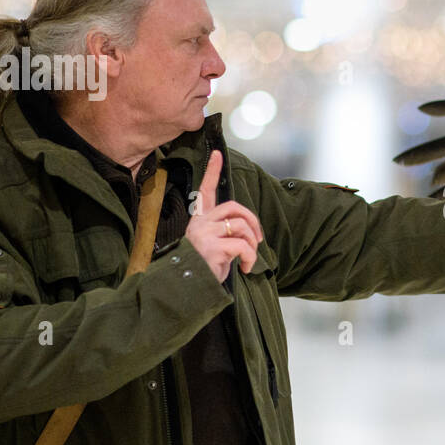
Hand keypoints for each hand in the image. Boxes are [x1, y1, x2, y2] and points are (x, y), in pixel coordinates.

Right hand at [184, 149, 263, 281]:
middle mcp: (200, 224)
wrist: (186, 289)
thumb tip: (250, 232)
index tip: (217, 154)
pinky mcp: (213, 248)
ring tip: (249, 257)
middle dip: (252, 220)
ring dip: (252, 242)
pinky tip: (245, 267)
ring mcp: (205, 234)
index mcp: (199, 222)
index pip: (205, 191)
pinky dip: (251, 257)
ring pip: (240, 225)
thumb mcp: (214, 247)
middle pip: (233, 207)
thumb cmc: (202, 270)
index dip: (212, 172)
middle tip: (258, 239)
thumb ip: (224, 234)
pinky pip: (243, 245)